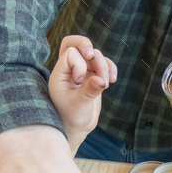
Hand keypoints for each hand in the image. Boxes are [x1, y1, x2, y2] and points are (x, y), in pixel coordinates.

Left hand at [49, 35, 116, 154]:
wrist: (76, 129)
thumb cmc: (70, 118)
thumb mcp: (78, 105)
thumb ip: (88, 91)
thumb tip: (101, 80)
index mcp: (59, 74)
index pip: (69, 53)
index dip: (78, 64)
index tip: (79, 81)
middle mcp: (69, 69)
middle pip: (76, 43)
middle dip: (86, 45)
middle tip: (91, 55)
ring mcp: (83, 71)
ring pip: (95, 55)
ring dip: (103, 65)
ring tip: (106, 83)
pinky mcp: (94, 76)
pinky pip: (104, 64)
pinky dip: (110, 68)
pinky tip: (112, 80)